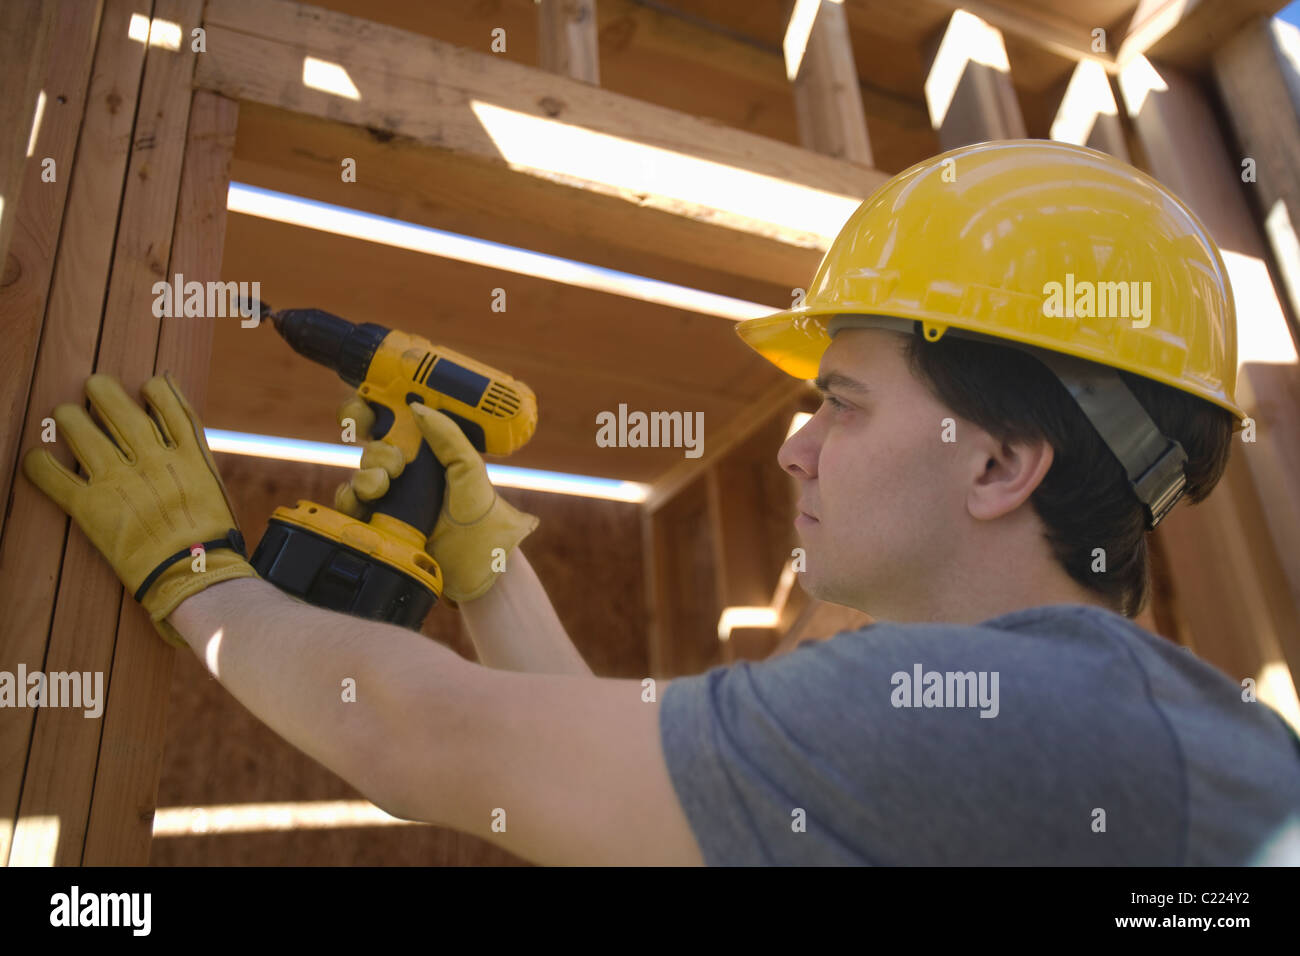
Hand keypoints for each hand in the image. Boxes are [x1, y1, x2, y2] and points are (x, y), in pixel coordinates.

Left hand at [22, 373, 258, 646]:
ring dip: (70, 418)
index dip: (151, 387)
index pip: (164, 401)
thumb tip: (178, 421)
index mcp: (185, 453)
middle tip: (93, 386)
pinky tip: (36, 456)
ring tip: (65, 413)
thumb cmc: (211, 535)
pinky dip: (39, 465)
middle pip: (118, 409)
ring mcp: (120, 482)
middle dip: (102, 392)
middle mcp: (151, 460)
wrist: (196, 573)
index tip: (143, 386)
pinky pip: (54, 478)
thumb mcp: (213, 484)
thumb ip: (194, 450)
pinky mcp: (93, 508)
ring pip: (83, 433)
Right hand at [334, 394, 537, 602]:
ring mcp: (389, 499)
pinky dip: (350, 500)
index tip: (367, 402)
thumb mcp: (470, 470)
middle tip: (396, 465)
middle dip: (375, 449)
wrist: (477, 564)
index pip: (392, 421)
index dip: (373, 408)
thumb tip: (417, 406)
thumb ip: (448, 436)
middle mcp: (406, 472)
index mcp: (428, 452)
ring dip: (368, 477)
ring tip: (385, 487)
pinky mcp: (376, 523)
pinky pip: (349, 505)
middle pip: (370, 445)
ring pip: (360, 474)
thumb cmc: (482, 516)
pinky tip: (365, 504)